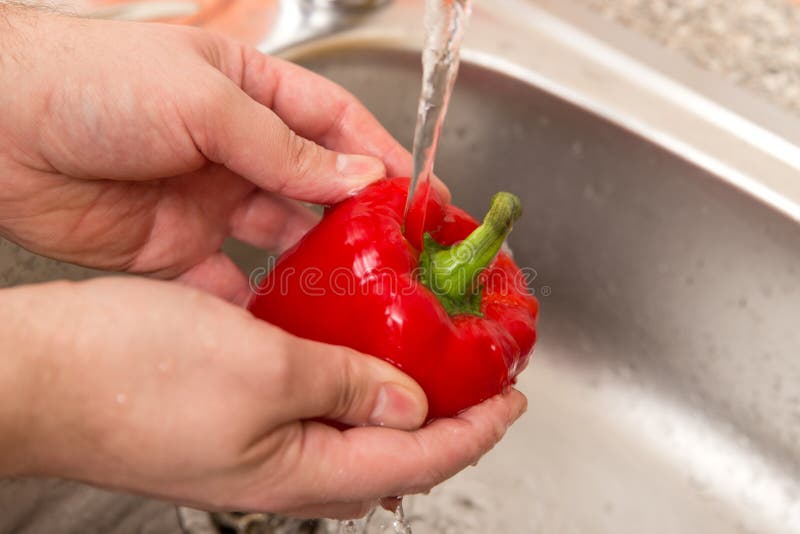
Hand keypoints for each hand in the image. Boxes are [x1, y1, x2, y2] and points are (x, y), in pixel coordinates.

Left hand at [0, 7, 444, 302]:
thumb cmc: (92, 84)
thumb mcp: (203, 101)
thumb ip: (282, 147)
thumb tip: (356, 180)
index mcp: (252, 94)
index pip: (337, 127)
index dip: (383, 159)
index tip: (425, 196)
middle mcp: (238, 149)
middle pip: (318, 189)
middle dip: (361, 221)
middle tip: (404, 257)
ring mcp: (211, 201)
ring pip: (284, 238)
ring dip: (320, 265)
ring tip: (362, 295)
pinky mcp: (177, 249)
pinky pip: (233, 281)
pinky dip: (260, 304)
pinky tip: (291, 323)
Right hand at [0, 278, 525, 517]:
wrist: (40, 373)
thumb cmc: (134, 375)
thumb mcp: (263, 369)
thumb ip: (347, 384)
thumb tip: (411, 402)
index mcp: (303, 469)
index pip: (419, 460)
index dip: (476, 428)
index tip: (515, 396)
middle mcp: (286, 467)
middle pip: (394, 452)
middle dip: (450, 417)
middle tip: (484, 374)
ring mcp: (258, 443)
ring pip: (357, 428)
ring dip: (402, 393)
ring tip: (433, 354)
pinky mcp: (233, 414)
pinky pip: (314, 402)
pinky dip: (351, 375)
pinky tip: (353, 340)